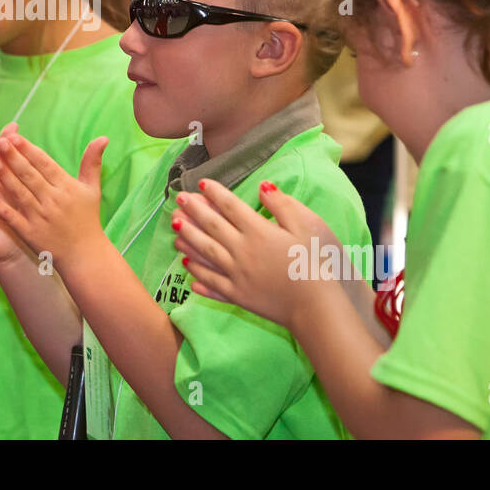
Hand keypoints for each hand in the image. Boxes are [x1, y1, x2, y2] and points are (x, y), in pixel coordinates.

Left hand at [0, 128, 108, 266]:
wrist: (85, 256)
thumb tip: (104, 137)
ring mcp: (40, 218)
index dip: (29, 150)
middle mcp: (53, 201)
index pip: (45, 164)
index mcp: (66, 188)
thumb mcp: (92, 189)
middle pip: (30, 176)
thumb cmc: (87, 219)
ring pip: (19, 193)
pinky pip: (11, 217)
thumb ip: (92, 162)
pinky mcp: (29, 233)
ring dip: (3, 176)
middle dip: (13, 157)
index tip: (14, 137)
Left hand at [171, 179, 341, 327]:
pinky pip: (211, 283)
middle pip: (212, 227)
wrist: (315, 305)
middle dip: (193, 211)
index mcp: (259, 232)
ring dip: (188, 239)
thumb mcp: (307, 226)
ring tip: (174, 228)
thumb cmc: (314, 263)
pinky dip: (197, 274)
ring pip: (205, 253)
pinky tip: (187, 268)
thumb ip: (283, 205)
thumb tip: (263, 186)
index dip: (215, 193)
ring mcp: (237, 275)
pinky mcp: (237, 296)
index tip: (200, 183)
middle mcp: (242, 251)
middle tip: (178, 199)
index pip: (231, 207)